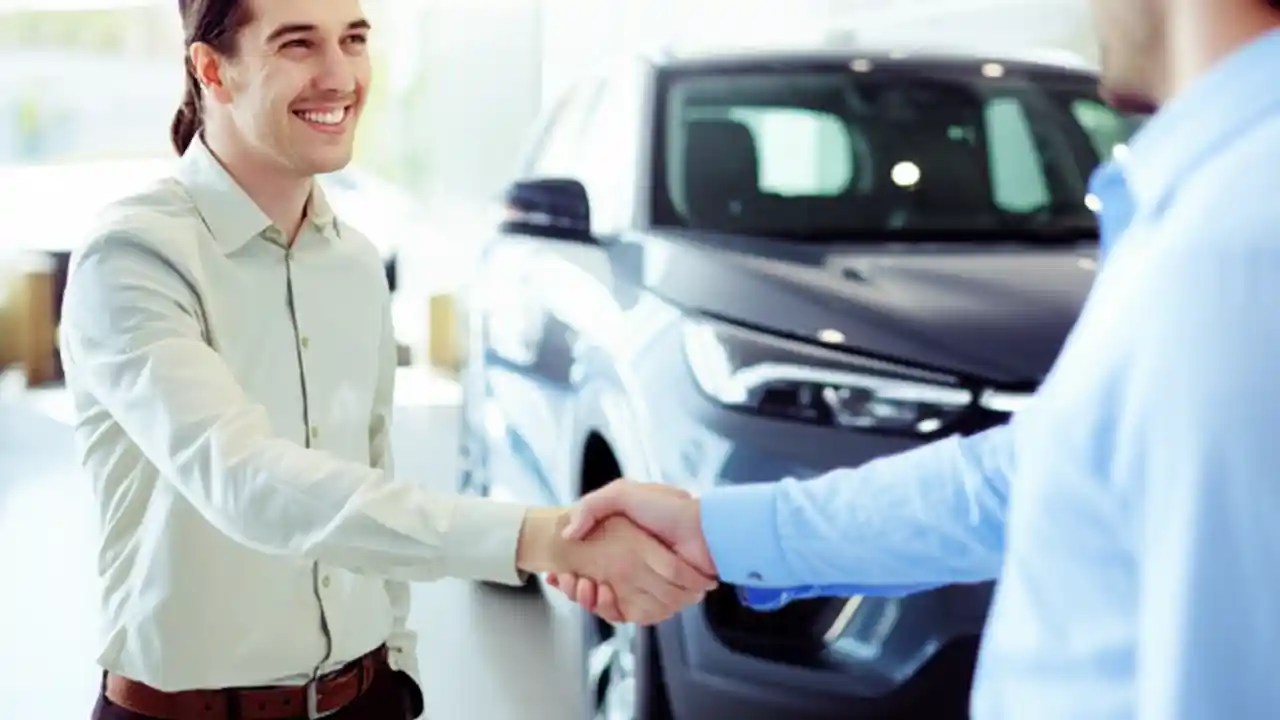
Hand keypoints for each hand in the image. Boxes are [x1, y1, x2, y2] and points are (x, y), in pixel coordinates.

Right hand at [547, 481, 716, 621]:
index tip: (553, 569)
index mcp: (620, 541)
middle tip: (565, 580)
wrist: (705, 532)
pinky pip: (626, 614)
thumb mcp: (624, 494)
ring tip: (582, 587)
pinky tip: (601, 596)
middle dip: (572, 585)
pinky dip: (609, 610)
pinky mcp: (654, 602)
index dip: (566, 567)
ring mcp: (642, 585)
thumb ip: (591, 507)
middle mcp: (629, 565)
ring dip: (586, 598)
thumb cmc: (669, 509)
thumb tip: (567, 534)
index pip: (585, 560)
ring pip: (604, 602)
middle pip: (590, 585)